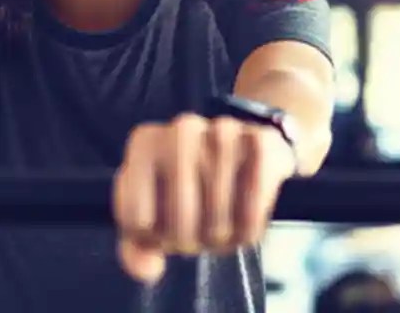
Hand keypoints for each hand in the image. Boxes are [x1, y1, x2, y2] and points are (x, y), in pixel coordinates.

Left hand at [113, 113, 296, 283]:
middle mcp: (181, 129)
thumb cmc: (188, 191)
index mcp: (145, 143)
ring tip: (222, 229)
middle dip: (191, 241)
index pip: (137, 217)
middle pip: (180, 217)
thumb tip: (147, 269)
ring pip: (219, 209)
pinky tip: (247, 222)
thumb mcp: (154, 217)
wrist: (244, 155)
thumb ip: (137, 248)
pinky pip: (255, 196)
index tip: (164, 234)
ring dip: (223, 234)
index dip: (154, 239)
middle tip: (198, 239)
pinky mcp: (261, 138)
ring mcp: (222, 129)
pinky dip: (252, 221)